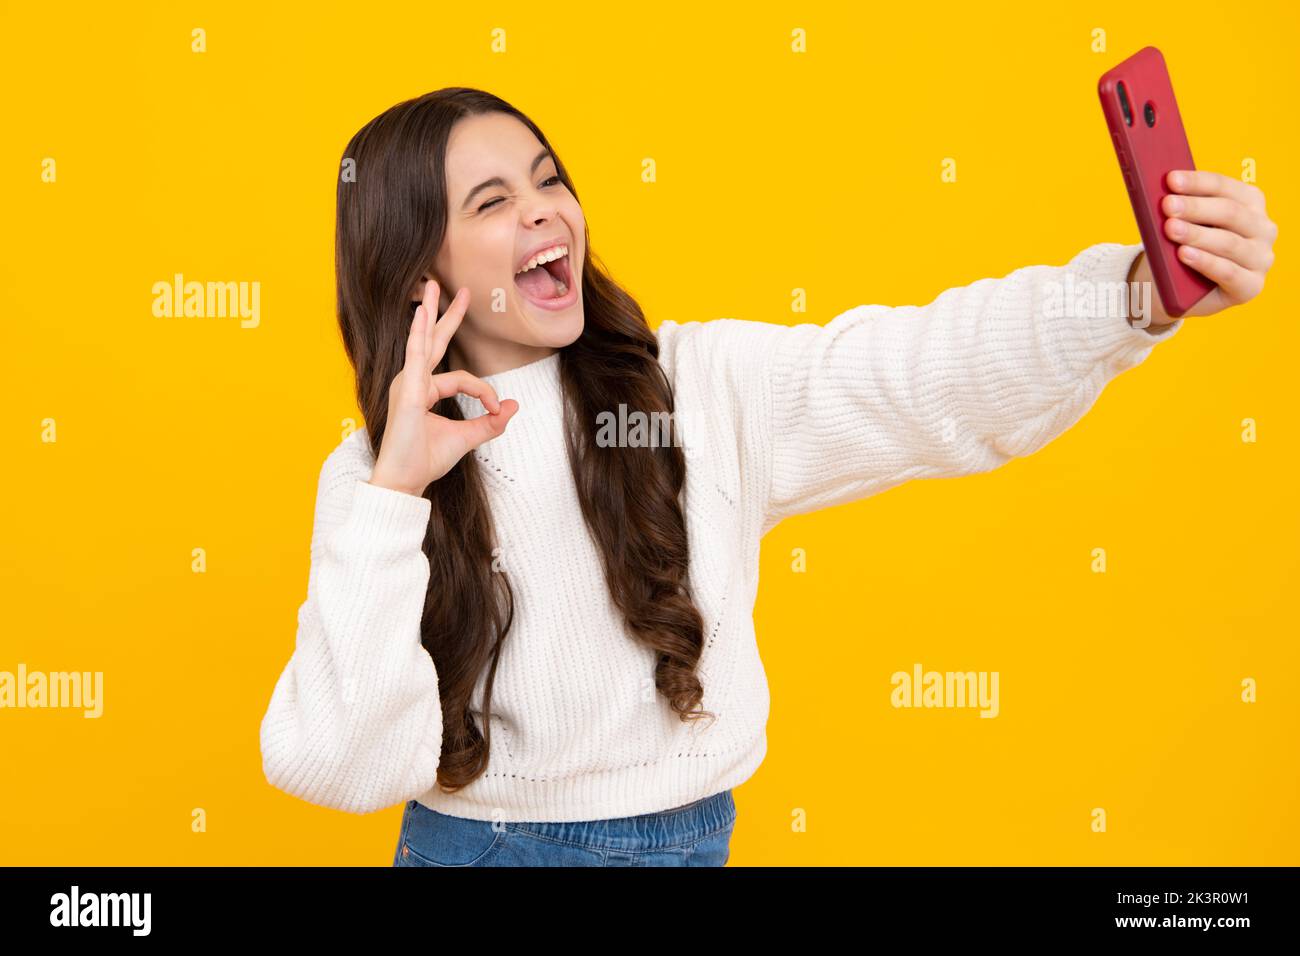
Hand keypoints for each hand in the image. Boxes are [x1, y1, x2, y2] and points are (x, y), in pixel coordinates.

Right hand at [369, 279, 518, 496]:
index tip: (497, 410)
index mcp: (423, 390)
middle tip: (460, 291)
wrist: (405, 480)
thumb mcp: (466, 438)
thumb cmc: (425, 459)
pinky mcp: (406, 394)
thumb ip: (490, 422)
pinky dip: (418, 336)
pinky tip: (422, 314)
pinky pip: (415, 359)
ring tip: (432, 287)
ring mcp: (406, 385)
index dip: (485, 391)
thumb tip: (513, 406)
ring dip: (428, 314)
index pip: (462, 378)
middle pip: (433, 342)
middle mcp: (412, 382)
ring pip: (423, 344)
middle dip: (446, 315)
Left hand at [1130, 169, 1277, 327]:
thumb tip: (1164, 194)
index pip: (1225, 187)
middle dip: (1195, 207)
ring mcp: (1260, 258)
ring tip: (1170, 229)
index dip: (1197, 182)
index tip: (1171, 179)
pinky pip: (1227, 272)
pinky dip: (1204, 262)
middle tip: (1167, 205)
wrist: (1180, 290)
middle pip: (1229, 213)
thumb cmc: (1182, 248)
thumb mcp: (1181, 225)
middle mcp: (1263, 228)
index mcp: (1250, 203)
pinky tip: (1183, 254)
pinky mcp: (1251, 286)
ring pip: (1228, 242)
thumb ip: (1179, 209)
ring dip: (1197, 234)